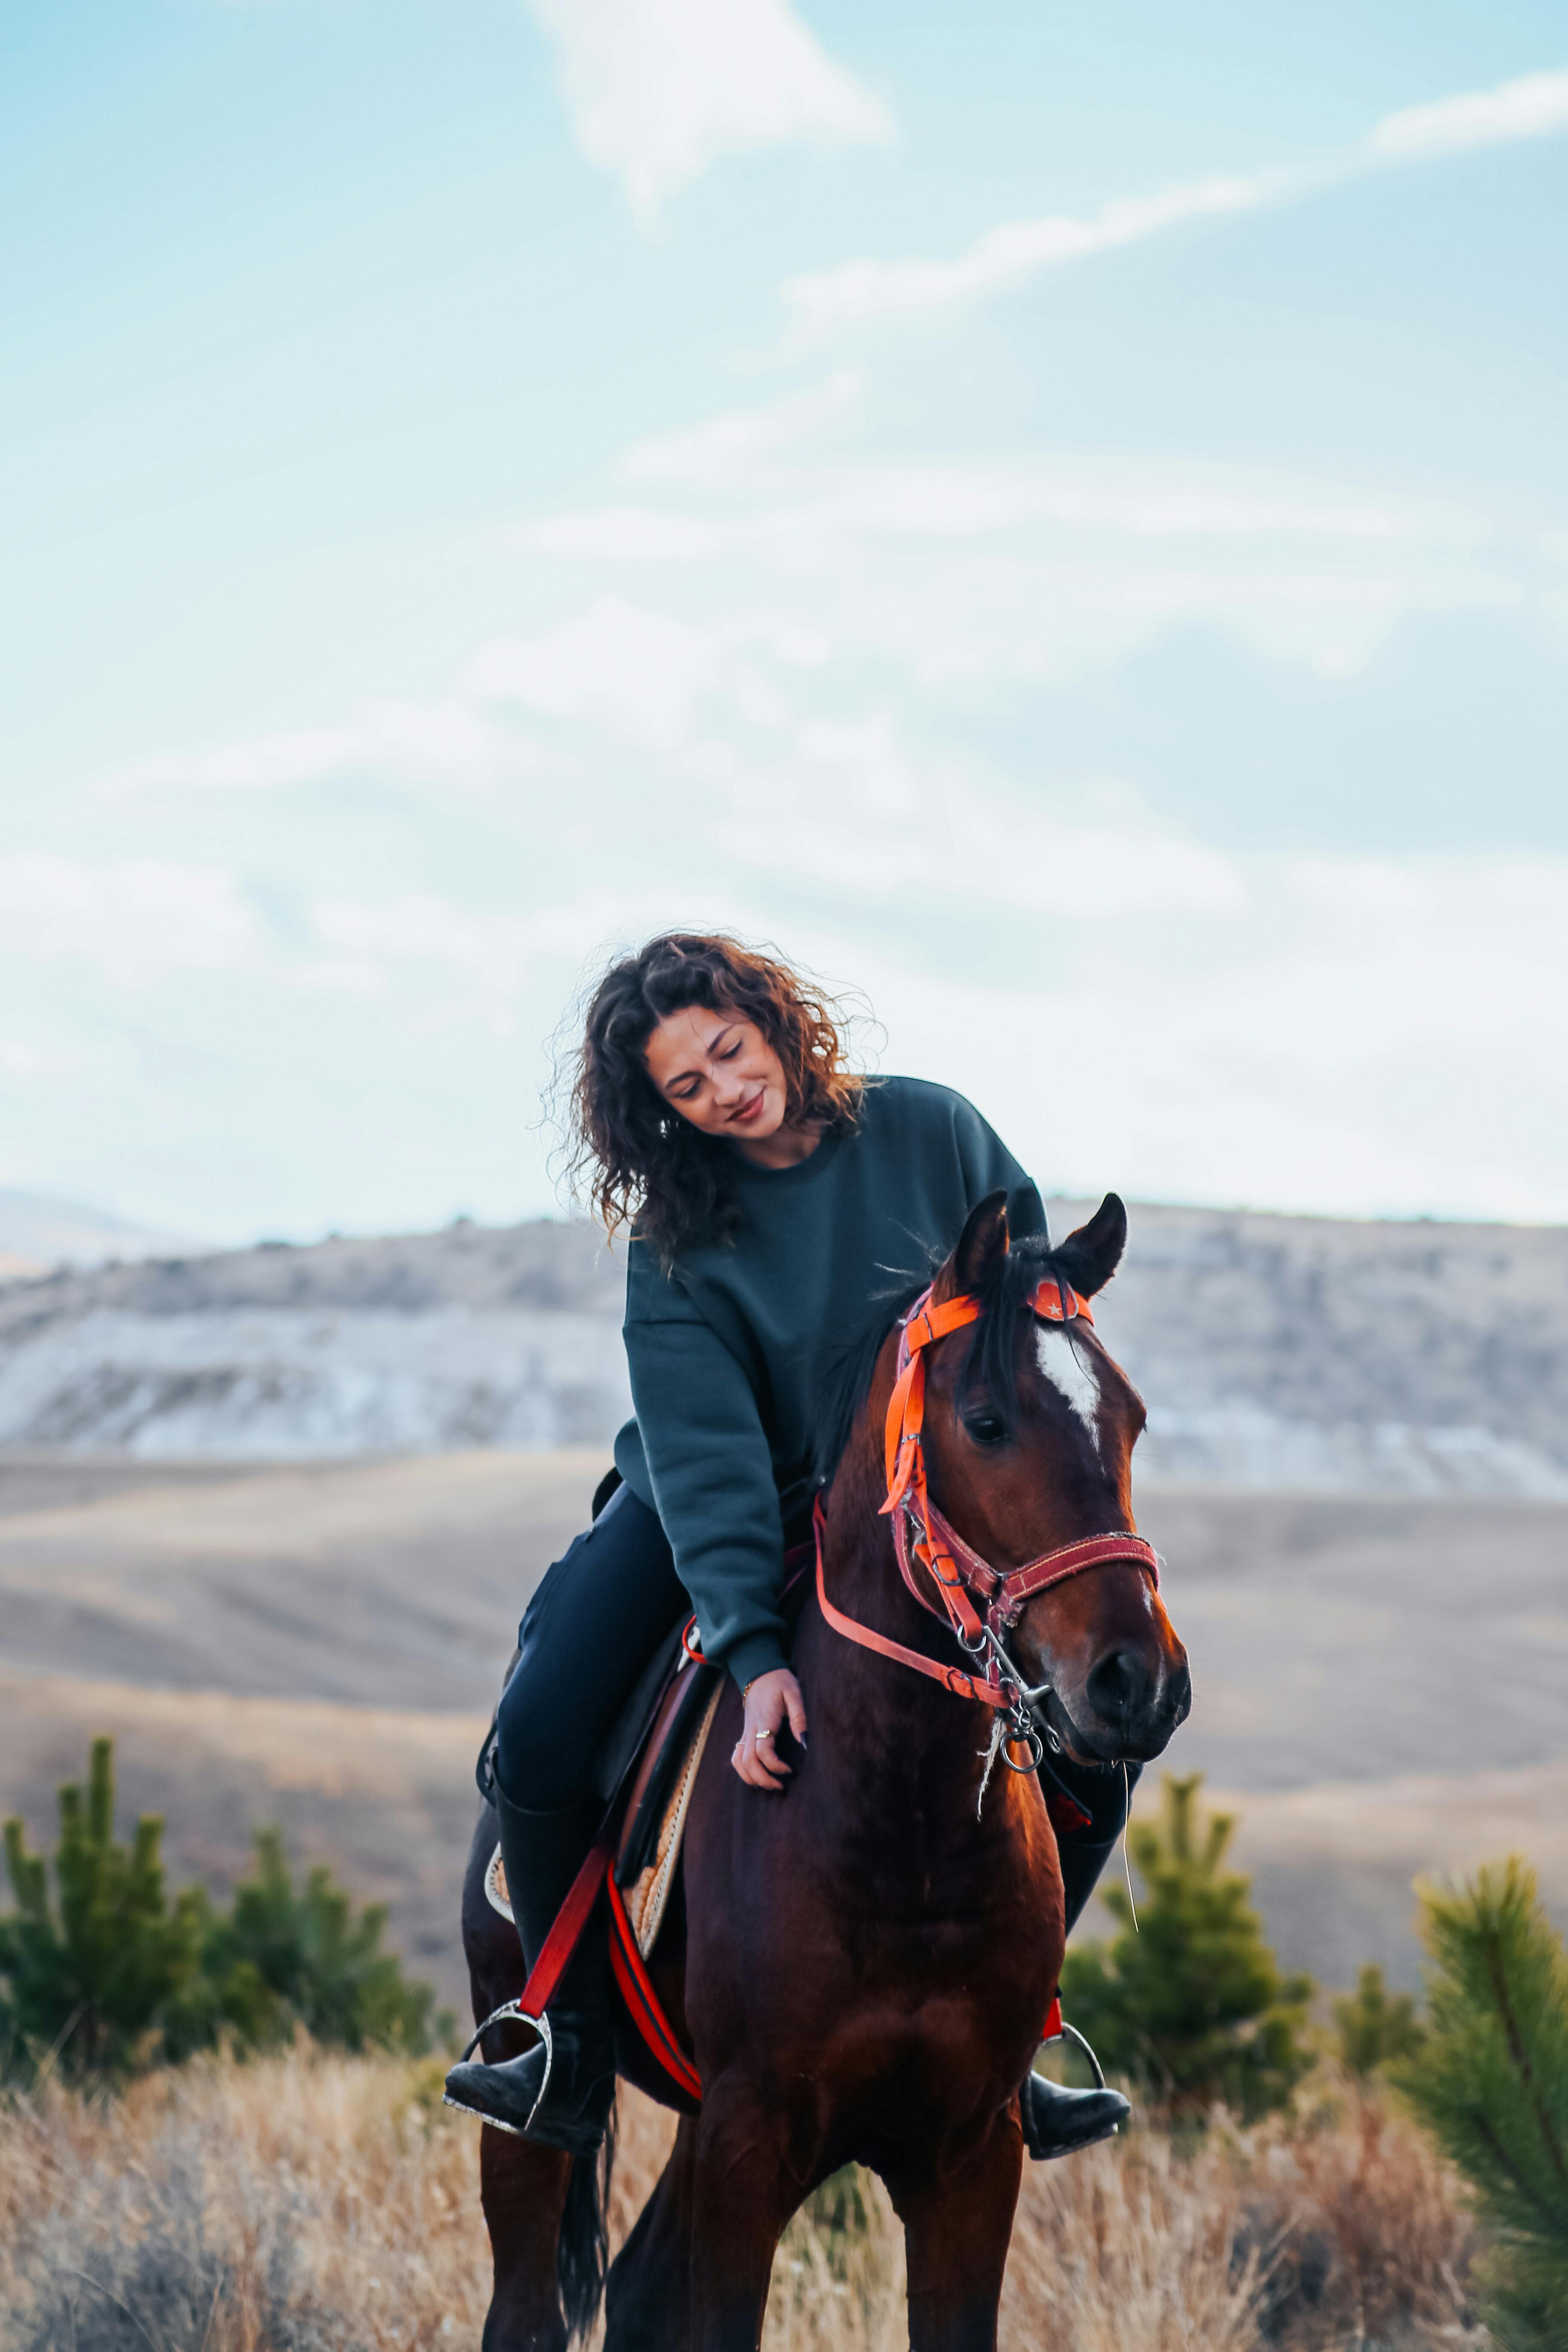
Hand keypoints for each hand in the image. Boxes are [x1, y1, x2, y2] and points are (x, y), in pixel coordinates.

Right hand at [731, 1668, 807, 1790]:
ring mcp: (745, 1732)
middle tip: (780, 1786)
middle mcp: (751, 1728)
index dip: (774, 1765)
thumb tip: (804, 1743)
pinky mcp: (744, 1733)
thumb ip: (799, 1717)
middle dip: (762, 1778)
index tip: (790, 1770)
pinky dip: (743, 1770)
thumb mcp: (794, 1693)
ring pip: (738, 1761)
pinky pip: (737, 1756)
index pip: (762, 1750)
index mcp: (764, 1719)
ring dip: (751, 1777)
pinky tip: (757, 1775)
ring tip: (769, 1784)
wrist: (760, 1672)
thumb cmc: (780, 1682)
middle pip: (748, 1761)